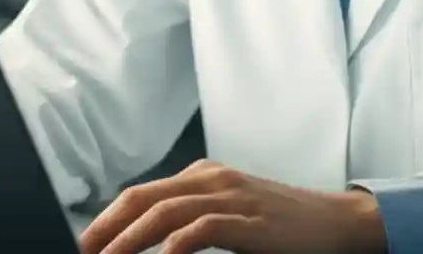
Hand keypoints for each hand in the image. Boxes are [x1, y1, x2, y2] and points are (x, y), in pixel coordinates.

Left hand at [79, 159, 387, 253]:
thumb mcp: (231, 213)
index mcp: (203, 176)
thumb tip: (153, 240)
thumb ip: (193, 218)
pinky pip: (205, 228)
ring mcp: (232, 197)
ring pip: (166, 211)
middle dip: (108, 226)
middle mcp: (212, 179)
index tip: (87, 242)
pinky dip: (177, 243)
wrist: (336, 222)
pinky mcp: (251, 220)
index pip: (142, 193)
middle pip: (144, 197)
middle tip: (85, 250)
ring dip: (131, 238)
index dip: (108, 217)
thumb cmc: (281, 224)